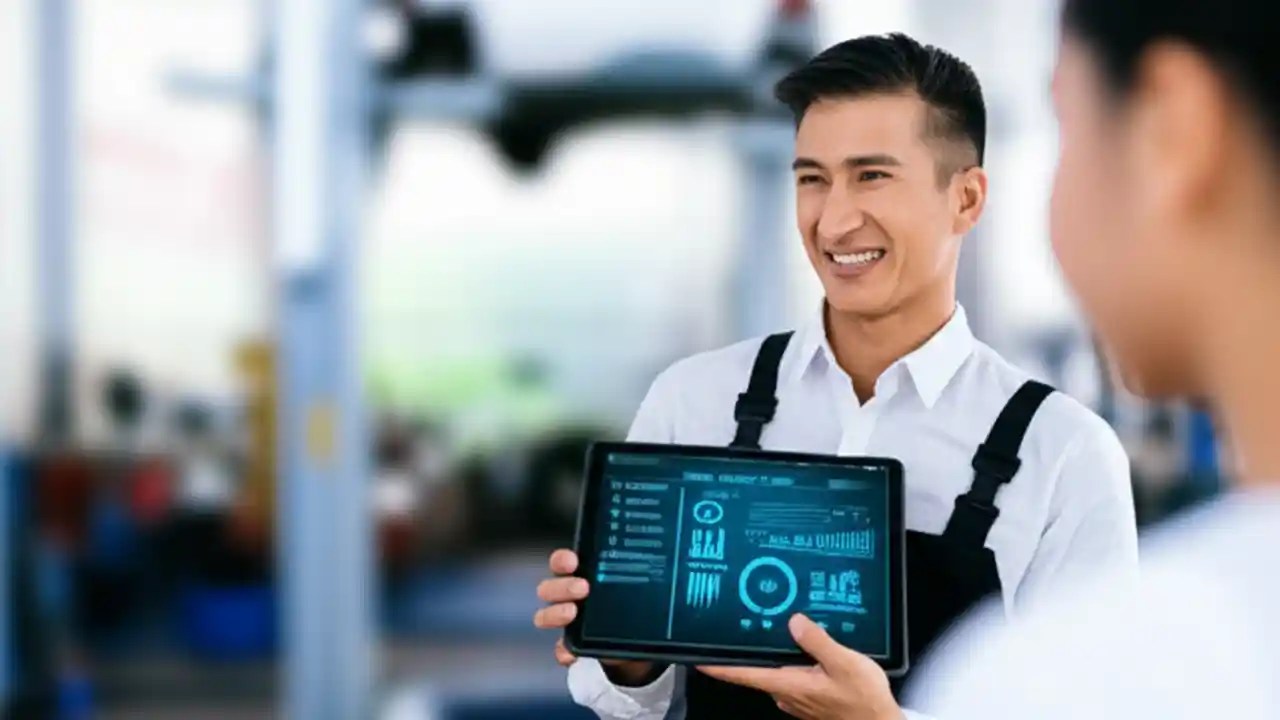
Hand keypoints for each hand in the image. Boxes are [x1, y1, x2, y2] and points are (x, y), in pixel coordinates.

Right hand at [533, 549, 656, 684]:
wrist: (636, 646)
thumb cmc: (632, 609)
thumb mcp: (637, 591)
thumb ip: (642, 583)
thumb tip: (662, 575)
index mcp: (583, 576)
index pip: (562, 563)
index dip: (562, 560)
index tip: (573, 561)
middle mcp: (569, 597)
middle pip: (549, 587)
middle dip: (562, 586)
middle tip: (583, 587)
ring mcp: (567, 622)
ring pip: (545, 614)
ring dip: (555, 613)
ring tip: (573, 613)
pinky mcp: (571, 646)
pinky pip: (560, 649)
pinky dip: (564, 651)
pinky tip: (573, 653)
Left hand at [699, 614, 901, 719]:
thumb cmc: (863, 700)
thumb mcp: (843, 663)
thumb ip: (816, 640)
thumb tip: (793, 621)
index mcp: (788, 684)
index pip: (744, 675)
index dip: (719, 667)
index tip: (698, 659)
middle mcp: (787, 695)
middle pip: (759, 670)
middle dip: (751, 652)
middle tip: (744, 626)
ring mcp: (797, 700)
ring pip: (778, 674)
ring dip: (776, 657)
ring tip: (780, 631)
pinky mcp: (809, 701)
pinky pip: (794, 679)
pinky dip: (794, 664)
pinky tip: (807, 652)